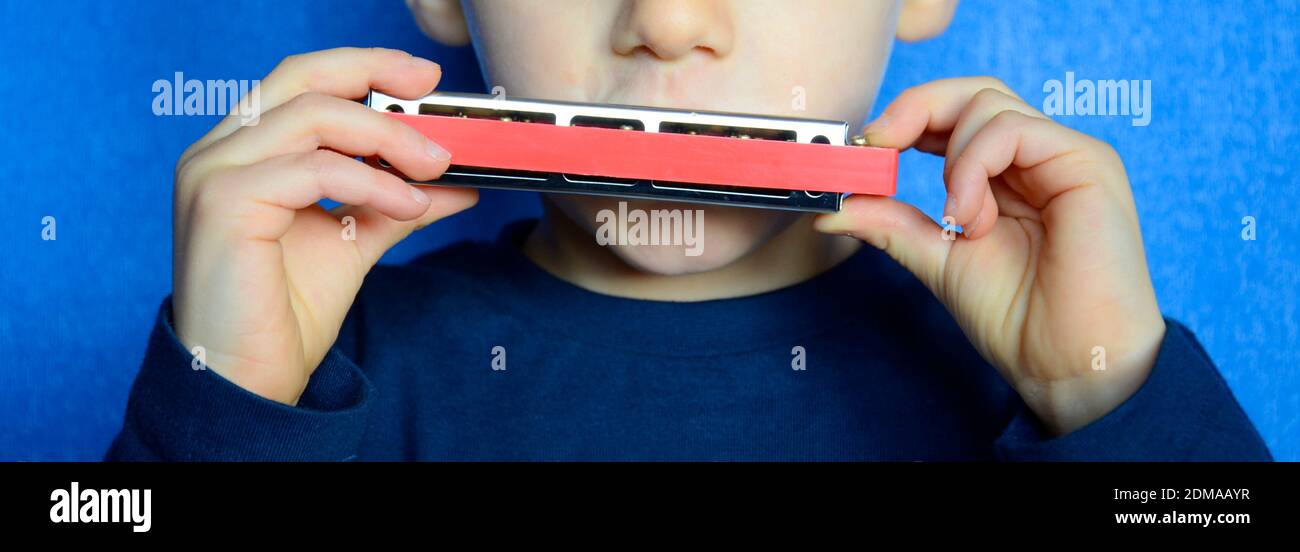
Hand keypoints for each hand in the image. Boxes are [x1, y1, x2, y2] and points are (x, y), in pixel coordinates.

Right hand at [172, 47, 477, 404]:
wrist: (248, 379)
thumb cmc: (285, 313)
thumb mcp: (354, 239)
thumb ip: (396, 203)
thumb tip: (456, 183)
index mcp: (241, 150)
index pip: (302, 80)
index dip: (363, 67)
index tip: (422, 78)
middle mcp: (218, 151)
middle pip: (302, 77)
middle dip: (376, 75)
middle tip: (434, 93)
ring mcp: (213, 172)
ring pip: (315, 117)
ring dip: (389, 139)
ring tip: (437, 169)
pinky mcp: (223, 203)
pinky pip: (316, 169)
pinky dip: (373, 182)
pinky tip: (409, 206)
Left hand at [816, 77, 1165, 434]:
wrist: (1064, 364)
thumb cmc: (1016, 318)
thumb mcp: (936, 257)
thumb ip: (889, 222)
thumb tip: (829, 207)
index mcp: (1006, 175)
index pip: (953, 116)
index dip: (905, 118)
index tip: (864, 146)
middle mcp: (1037, 157)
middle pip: (970, 93)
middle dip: (914, 109)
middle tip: (879, 144)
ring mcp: (1063, 155)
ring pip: (987, 103)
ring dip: (952, 160)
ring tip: (958, 222)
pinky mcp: (1087, 161)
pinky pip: (1013, 129)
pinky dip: (975, 165)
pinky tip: (973, 217)